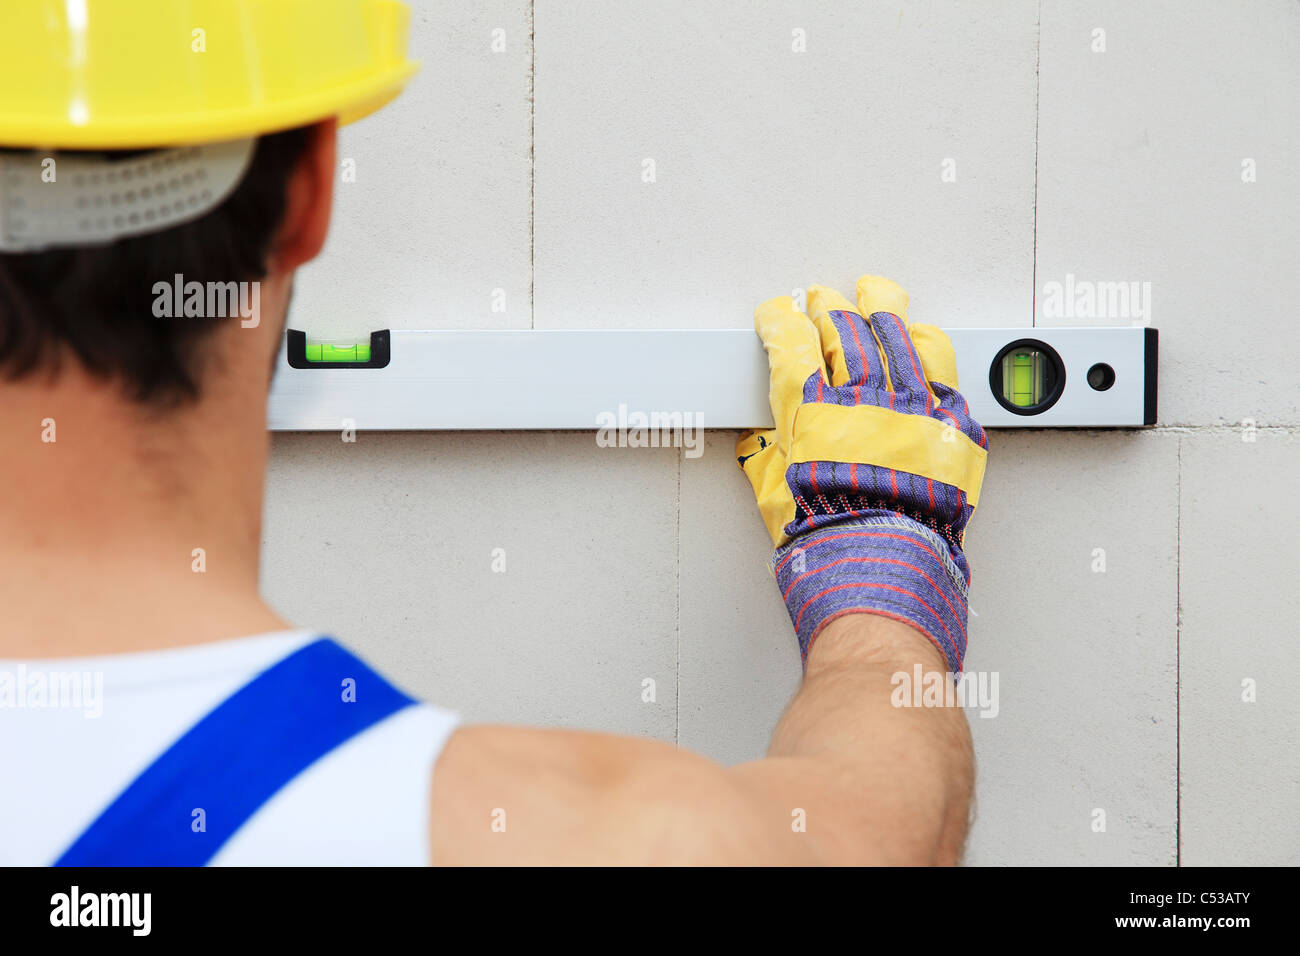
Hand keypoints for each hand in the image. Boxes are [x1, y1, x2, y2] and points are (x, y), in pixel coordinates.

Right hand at [737, 275, 987, 670]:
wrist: (884, 573)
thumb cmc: (828, 546)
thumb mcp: (776, 503)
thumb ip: (768, 464)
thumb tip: (762, 449)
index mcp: (811, 414)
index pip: (790, 345)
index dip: (780, 321)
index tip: (776, 313)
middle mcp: (861, 400)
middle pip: (843, 328)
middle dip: (826, 307)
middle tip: (820, 297)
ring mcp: (910, 407)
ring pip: (896, 335)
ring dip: (881, 308)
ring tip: (875, 292)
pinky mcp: (949, 425)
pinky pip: (943, 369)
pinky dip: (929, 347)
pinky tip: (923, 337)